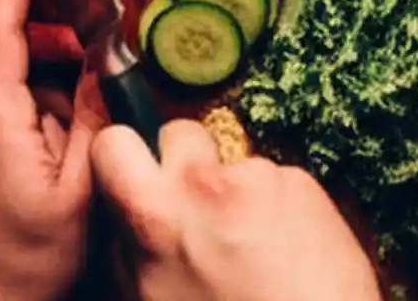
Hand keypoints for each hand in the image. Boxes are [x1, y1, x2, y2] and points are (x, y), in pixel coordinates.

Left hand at [0, 0, 105, 300]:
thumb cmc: (32, 262)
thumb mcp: (82, 187)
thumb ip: (89, 115)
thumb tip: (99, 63)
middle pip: (11, 58)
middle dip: (56, 61)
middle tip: (94, 84)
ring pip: (7, 90)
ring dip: (44, 103)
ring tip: (68, 154)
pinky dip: (24, 122)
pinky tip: (46, 164)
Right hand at [92, 120, 380, 300]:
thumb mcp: (150, 295)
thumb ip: (129, 243)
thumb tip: (122, 210)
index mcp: (156, 216)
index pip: (114, 143)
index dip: (122, 153)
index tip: (133, 171)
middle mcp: (205, 184)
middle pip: (180, 132)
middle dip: (185, 159)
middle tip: (197, 206)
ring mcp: (259, 178)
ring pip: (233, 164)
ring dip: (238, 194)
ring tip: (255, 250)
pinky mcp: (303, 184)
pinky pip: (276, 181)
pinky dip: (278, 207)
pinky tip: (287, 251)